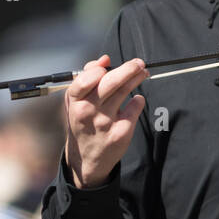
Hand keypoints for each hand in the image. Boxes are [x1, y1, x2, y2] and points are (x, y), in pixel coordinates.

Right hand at [64, 55, 148, 188]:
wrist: (87, 159)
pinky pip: (134, 108)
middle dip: (128, 69)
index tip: (108, 65)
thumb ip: (87, 78)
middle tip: (139, 63)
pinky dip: (138, 101)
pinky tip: (138, 99)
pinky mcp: (120, 133)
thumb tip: (104, 59)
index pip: (83, 81)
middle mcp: (89, 112)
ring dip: (136, 78)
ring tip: (143, 73)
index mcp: (76, 103)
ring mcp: (105, 123)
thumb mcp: (77, 102)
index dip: (97, 70)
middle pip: (110, 83)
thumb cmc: (83, 124)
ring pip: (124, 92)